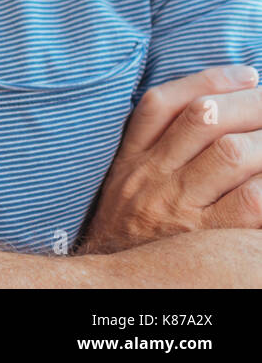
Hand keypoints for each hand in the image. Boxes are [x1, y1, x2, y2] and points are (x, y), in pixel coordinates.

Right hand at [81, 64, 261, 252]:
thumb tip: (211, 113)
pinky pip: (252, 201)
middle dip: (253, 103)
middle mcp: (150, 176)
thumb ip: (156, 152)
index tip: (247, 73)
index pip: (161, 105)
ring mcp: (178, 206)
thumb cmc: (129, 235)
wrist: (114, 289)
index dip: (209, 81)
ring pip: (232, 153)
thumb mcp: (125, 186)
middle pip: (204, 119)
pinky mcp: (203, 239)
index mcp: (131, 159)